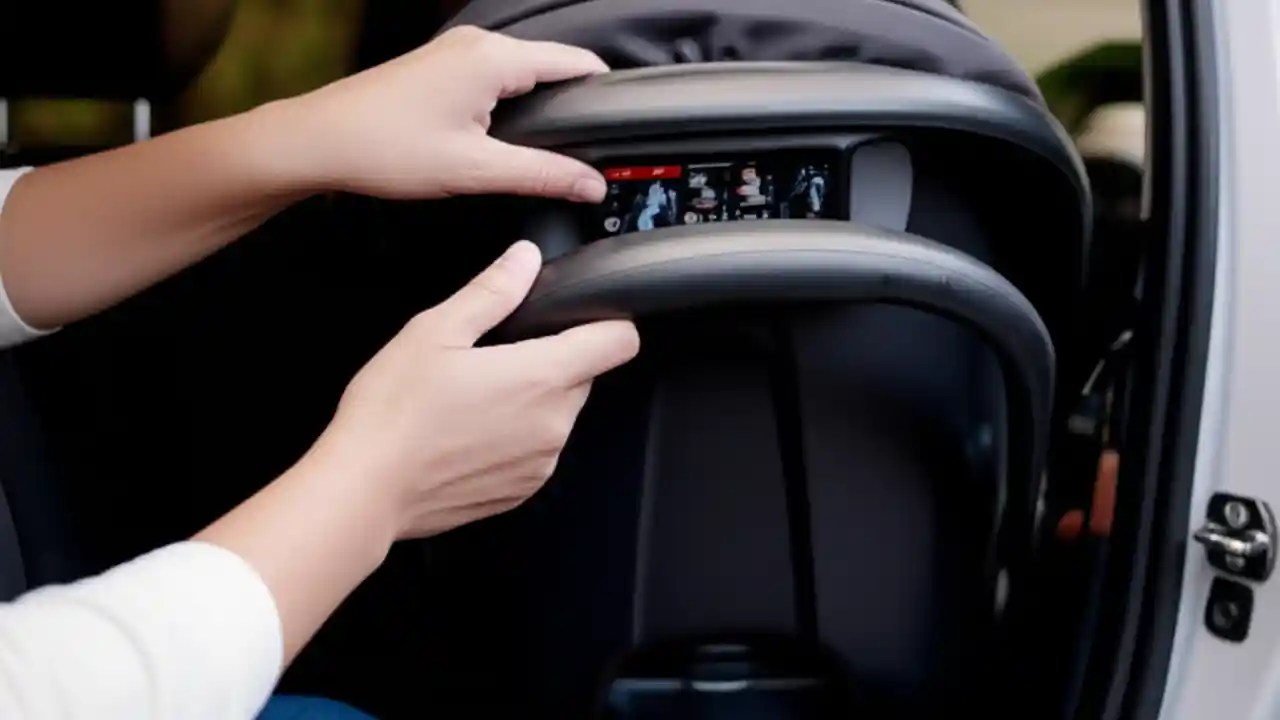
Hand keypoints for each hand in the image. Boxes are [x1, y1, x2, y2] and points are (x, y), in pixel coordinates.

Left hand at [276, 25, 609, 202]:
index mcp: (494, 58)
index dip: (606, 96)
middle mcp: (478, 45)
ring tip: (554, 151)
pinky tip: (508, 140)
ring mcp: (457, 53)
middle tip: (593, 152)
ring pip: (524, 74)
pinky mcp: (442, 68)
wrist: (318, 141)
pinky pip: (496, 79)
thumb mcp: (476, 169)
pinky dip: (513, 105)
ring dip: (542, 108)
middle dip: (576, 106)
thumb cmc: (384, 149)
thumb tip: (591, 184)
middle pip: (553, 67)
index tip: (626, 128)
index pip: (577, 63)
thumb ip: (543, 175)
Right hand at [308, 241, 638, 538]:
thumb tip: (524, 260)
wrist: (365, 490)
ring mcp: (541, 463)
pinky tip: (467, 432)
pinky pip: (536, 451)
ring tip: (472, 398)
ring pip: (558, 414)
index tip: (581, 316)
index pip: (619, 342)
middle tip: (494, 356)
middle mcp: (553, 424)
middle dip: (551, 359)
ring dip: (530, 400)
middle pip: (584, 375)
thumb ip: (492, 291)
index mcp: (542, 377)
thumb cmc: (393, 413)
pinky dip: (513, 437)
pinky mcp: (522, 490)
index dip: (608, 321)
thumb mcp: (436, 330)